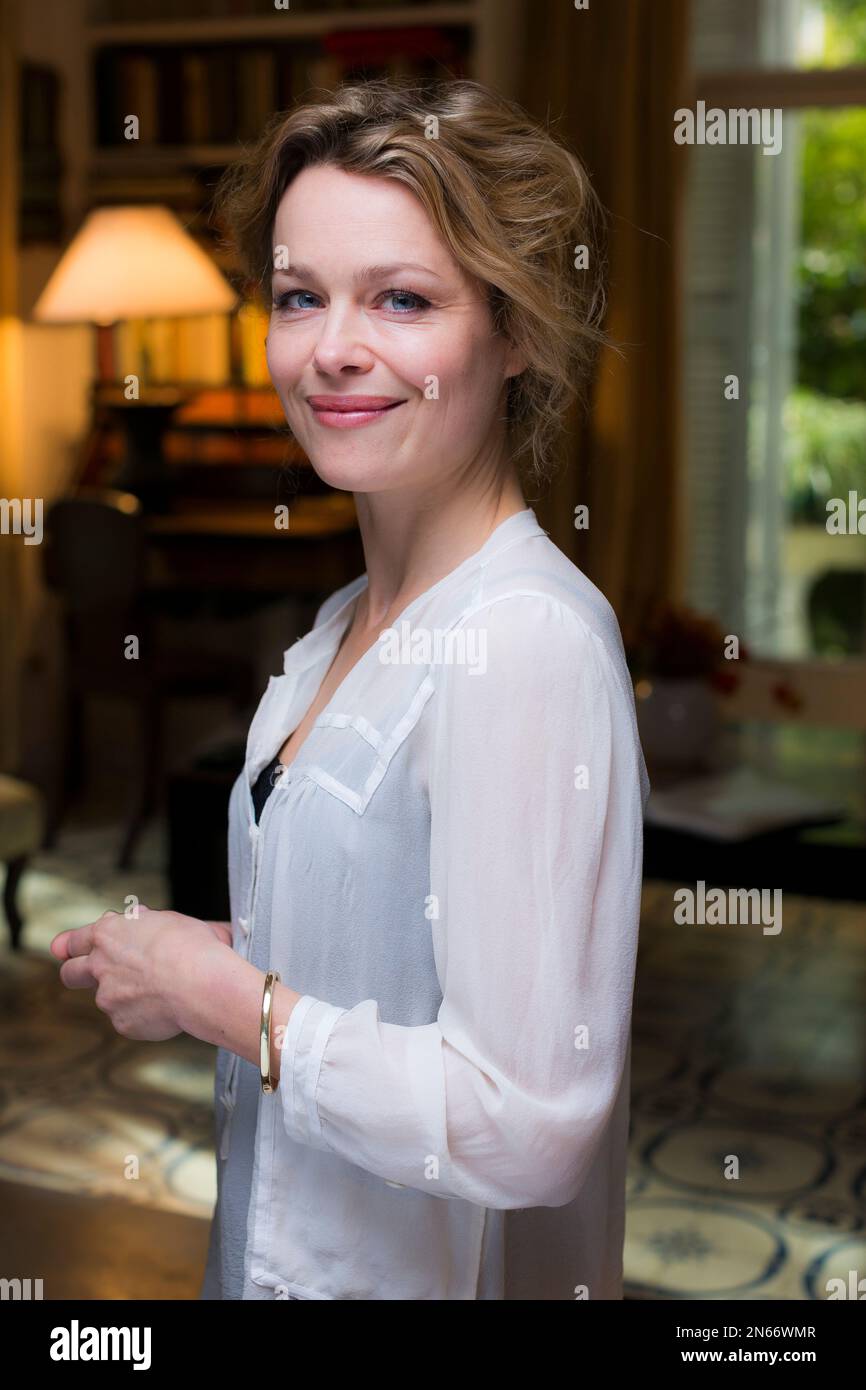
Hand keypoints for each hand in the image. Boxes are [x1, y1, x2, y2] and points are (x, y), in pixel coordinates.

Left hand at [50, 907, 227, 1042]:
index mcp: (108, 934)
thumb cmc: (190, 946)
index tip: (64, 949)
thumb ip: (142, 923)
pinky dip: (144, 1014)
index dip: (70, 945)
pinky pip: (129, 1018)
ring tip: (159, 990)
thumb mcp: (166, 920)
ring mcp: (108, 997)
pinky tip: (167, 1006)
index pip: (75, 941)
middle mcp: (100, 965)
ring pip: (107, 998)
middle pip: (70, 972)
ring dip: (124, 994)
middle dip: (75, 973)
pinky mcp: (121, 1023)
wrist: (199, 982)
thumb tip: (136, 917)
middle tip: (84, 975)